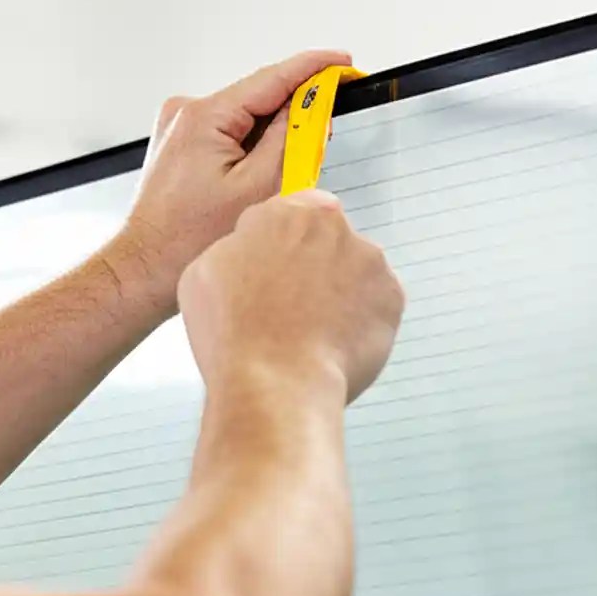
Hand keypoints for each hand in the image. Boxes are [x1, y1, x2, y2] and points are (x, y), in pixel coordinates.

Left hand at [111, 49, 352, 313]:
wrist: (146, 266)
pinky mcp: (180, 144)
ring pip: (244, 118)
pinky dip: (250, 148)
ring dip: (271, 136)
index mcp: (203, 116)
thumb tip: (310, 106)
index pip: (271, 78)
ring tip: (281, 174)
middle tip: (322, 137)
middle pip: (258, 98)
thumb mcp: (257, 187)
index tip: (341, 63)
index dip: (312, 68)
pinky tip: (257, 176)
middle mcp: (185, 112)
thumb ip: (288, 138)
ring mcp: (179, 127)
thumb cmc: (189, 239)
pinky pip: (227, 133)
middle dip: (295, 113)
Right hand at [178, 191, 404, 402]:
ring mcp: (372, 265)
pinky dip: (357, 321)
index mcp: (292, 210)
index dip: (276, 242)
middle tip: (282, 305)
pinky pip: (372, 305)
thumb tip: (252, 252)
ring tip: (305, 333)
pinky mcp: (392, 302)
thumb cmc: (233, 328)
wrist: (275, 384)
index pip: (291, 211)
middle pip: (325, 241)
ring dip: (335, 293)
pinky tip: (328, 345)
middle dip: (309, 266)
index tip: (267, 267)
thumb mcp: (204, 269)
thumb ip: (238, 246)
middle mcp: (339, 228)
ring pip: (351, 272)